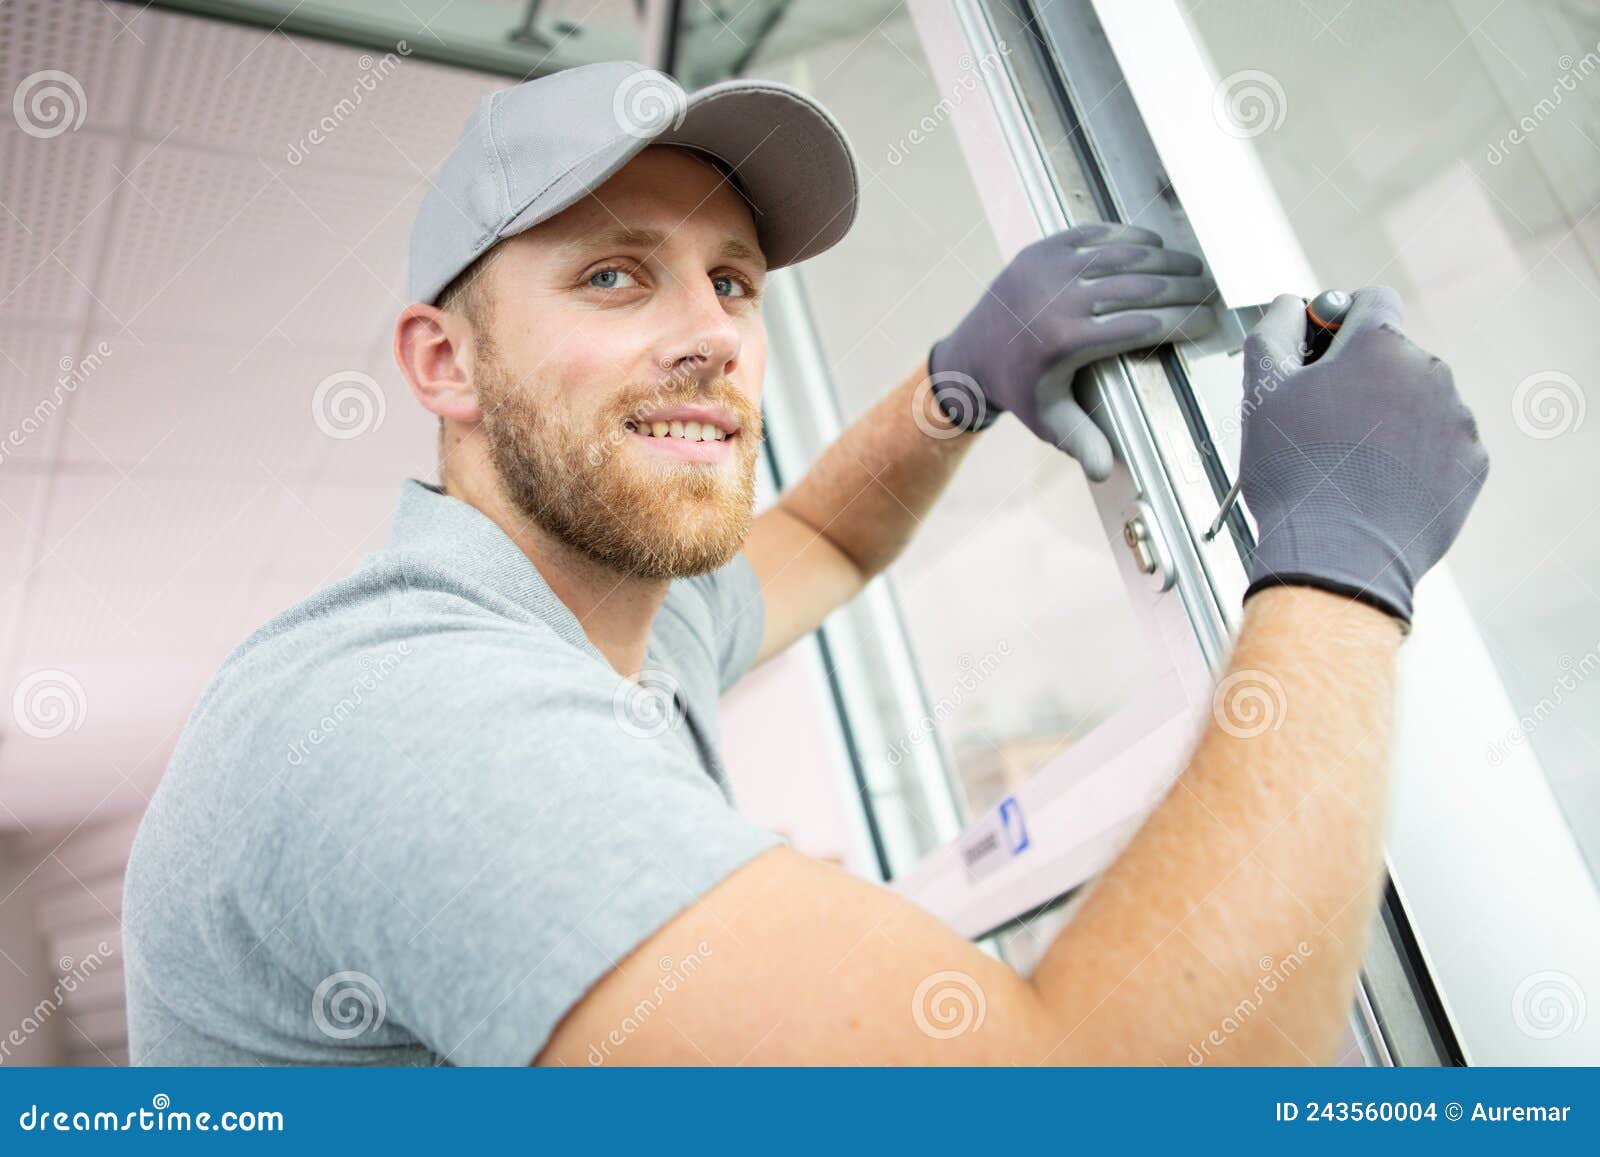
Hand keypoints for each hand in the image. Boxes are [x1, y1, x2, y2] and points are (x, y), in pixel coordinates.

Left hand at [927, 223, 1216, 478]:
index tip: (1211, 324)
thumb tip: (1105, 473)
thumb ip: (1083, 444)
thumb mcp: (1050, 422)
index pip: (1143, 326)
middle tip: (1213, 293)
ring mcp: (1048, 269)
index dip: (1184, 322)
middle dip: (1185, 288)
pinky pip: (1095, 235)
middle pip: (1140, 287)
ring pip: (1122, 256)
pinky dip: (1128, 238)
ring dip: (1164, 259)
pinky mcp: (1041, 249)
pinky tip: (1154, 245)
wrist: (972, 355)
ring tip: (1193, 268)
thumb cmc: (1021, 391)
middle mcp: (1057, 300)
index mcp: (1065, 342)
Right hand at [1238, 287, 1489, 625]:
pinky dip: (1412, 458)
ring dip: (1385, 420)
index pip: (1370, 300)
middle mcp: (1430, 372)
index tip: (1318, 356)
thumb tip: (1290, 304)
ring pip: (1415, 403)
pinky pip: (1439, 446)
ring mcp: (1457, 419)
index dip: (1338, 322)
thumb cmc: (1295, 474)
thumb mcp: (1261, 390)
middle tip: (1321, 426)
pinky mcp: (1471, 465)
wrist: (1338, 556)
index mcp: (1379, 345)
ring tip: (1347, 464)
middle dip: (1359, 380)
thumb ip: (1274, 328)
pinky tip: (1376, 485)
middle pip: (1392, 356)